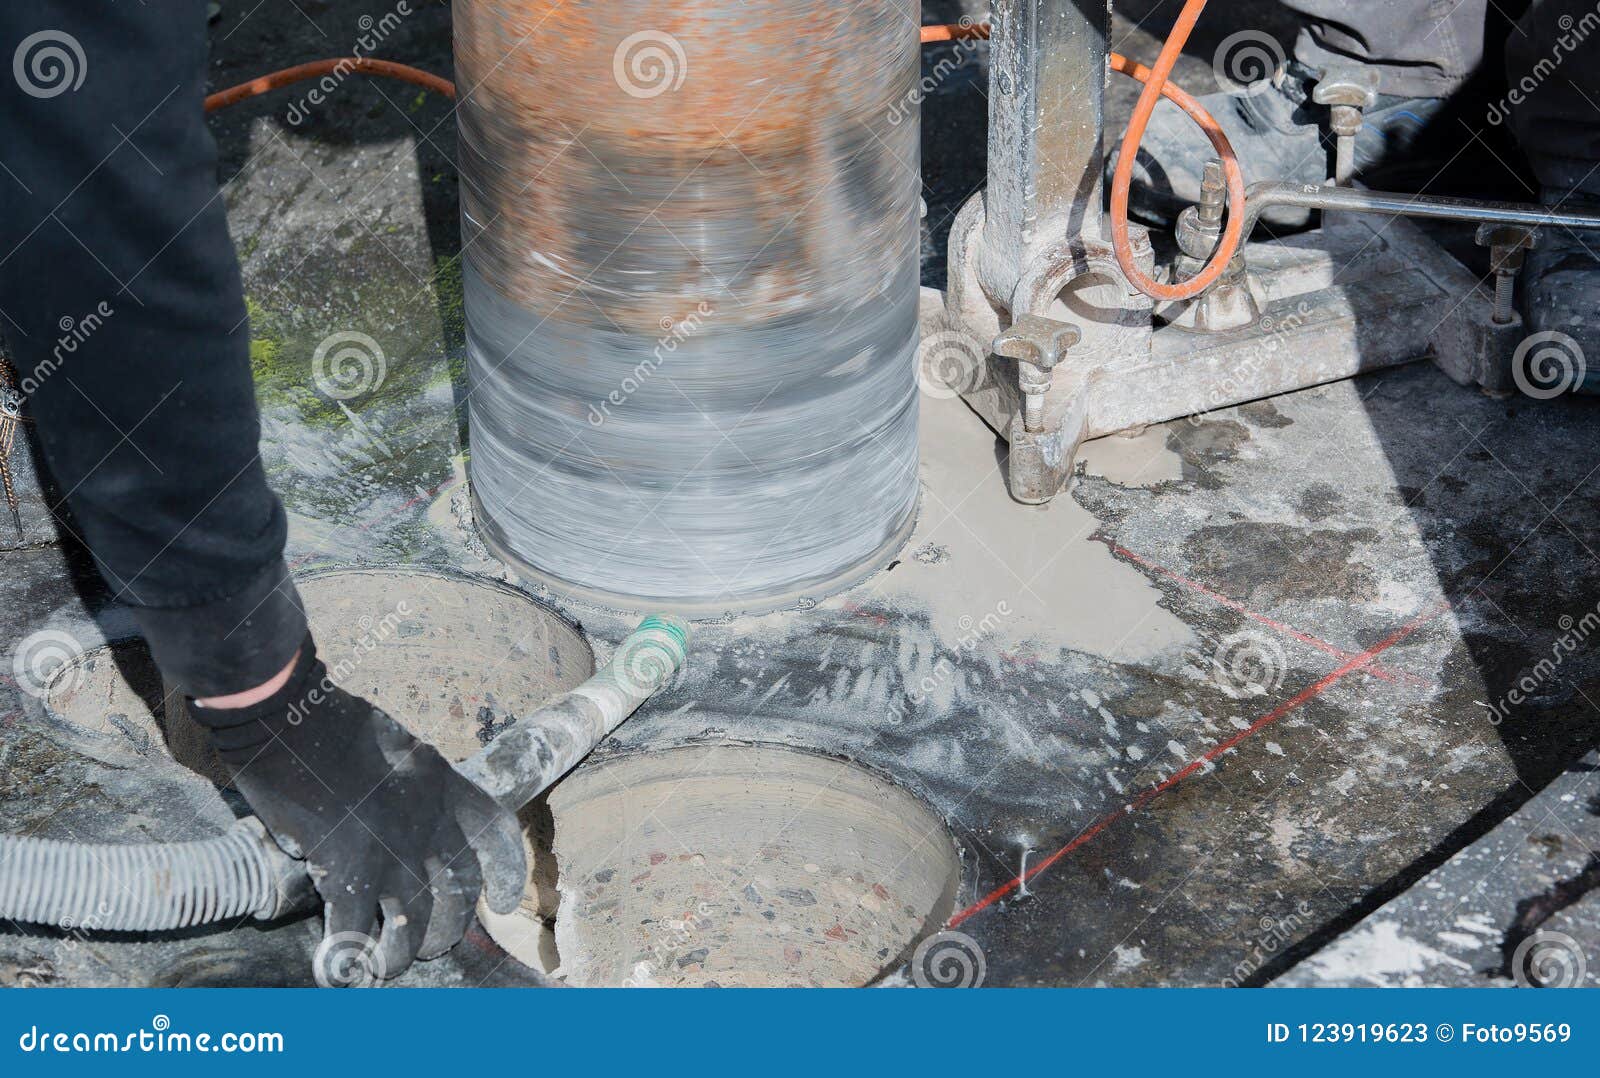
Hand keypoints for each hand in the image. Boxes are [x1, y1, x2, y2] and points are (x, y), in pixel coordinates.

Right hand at [194, 638, 525, 985]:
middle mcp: (430, 820)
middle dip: (446, 928)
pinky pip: (357, 934)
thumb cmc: (327, 721)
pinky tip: (337, 974)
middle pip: (459, 891)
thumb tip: (392, 819)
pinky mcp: (350, 870)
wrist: (288, 715)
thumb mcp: (392, 744)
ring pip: (415, 925)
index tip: (503, 902)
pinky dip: (349, 963)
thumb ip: (404, 785)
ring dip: (401, 955)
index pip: (496, 832)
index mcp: (443, 783)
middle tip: (428, 944)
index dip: (505, 872)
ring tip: (384, 965)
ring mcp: (394, 848)